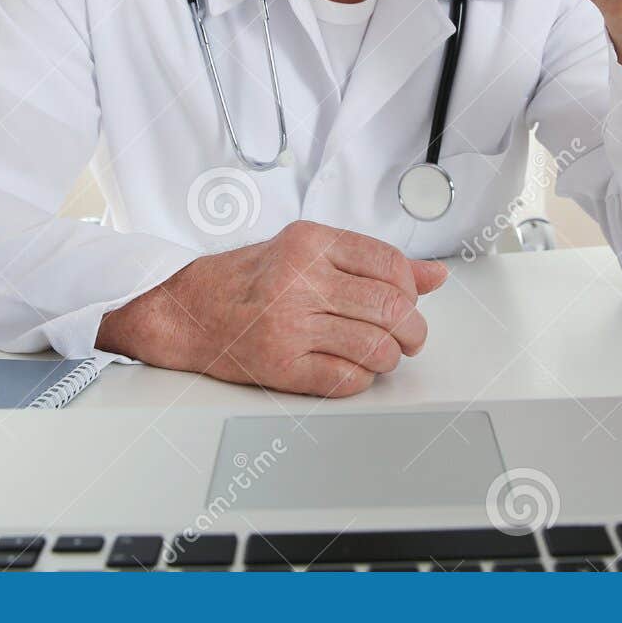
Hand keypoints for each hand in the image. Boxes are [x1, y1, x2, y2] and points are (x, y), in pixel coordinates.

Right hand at [95, 221, 447, 396]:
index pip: (390, 264)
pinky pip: (347, 379)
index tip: (407, 302)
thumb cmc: (250, 279)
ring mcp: (288, 324)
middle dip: (413, 330)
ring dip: (390, 357)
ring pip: (376, 347)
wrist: (188, 310)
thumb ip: (371, 262)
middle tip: (408, 337)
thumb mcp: (309, 252)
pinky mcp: (280, 365)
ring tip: (381, 354)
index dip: (411, 289)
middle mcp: (299, 279)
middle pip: (392, 308)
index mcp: (311, 242)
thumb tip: (433, 276)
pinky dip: (362, 379)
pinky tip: (352, 369)